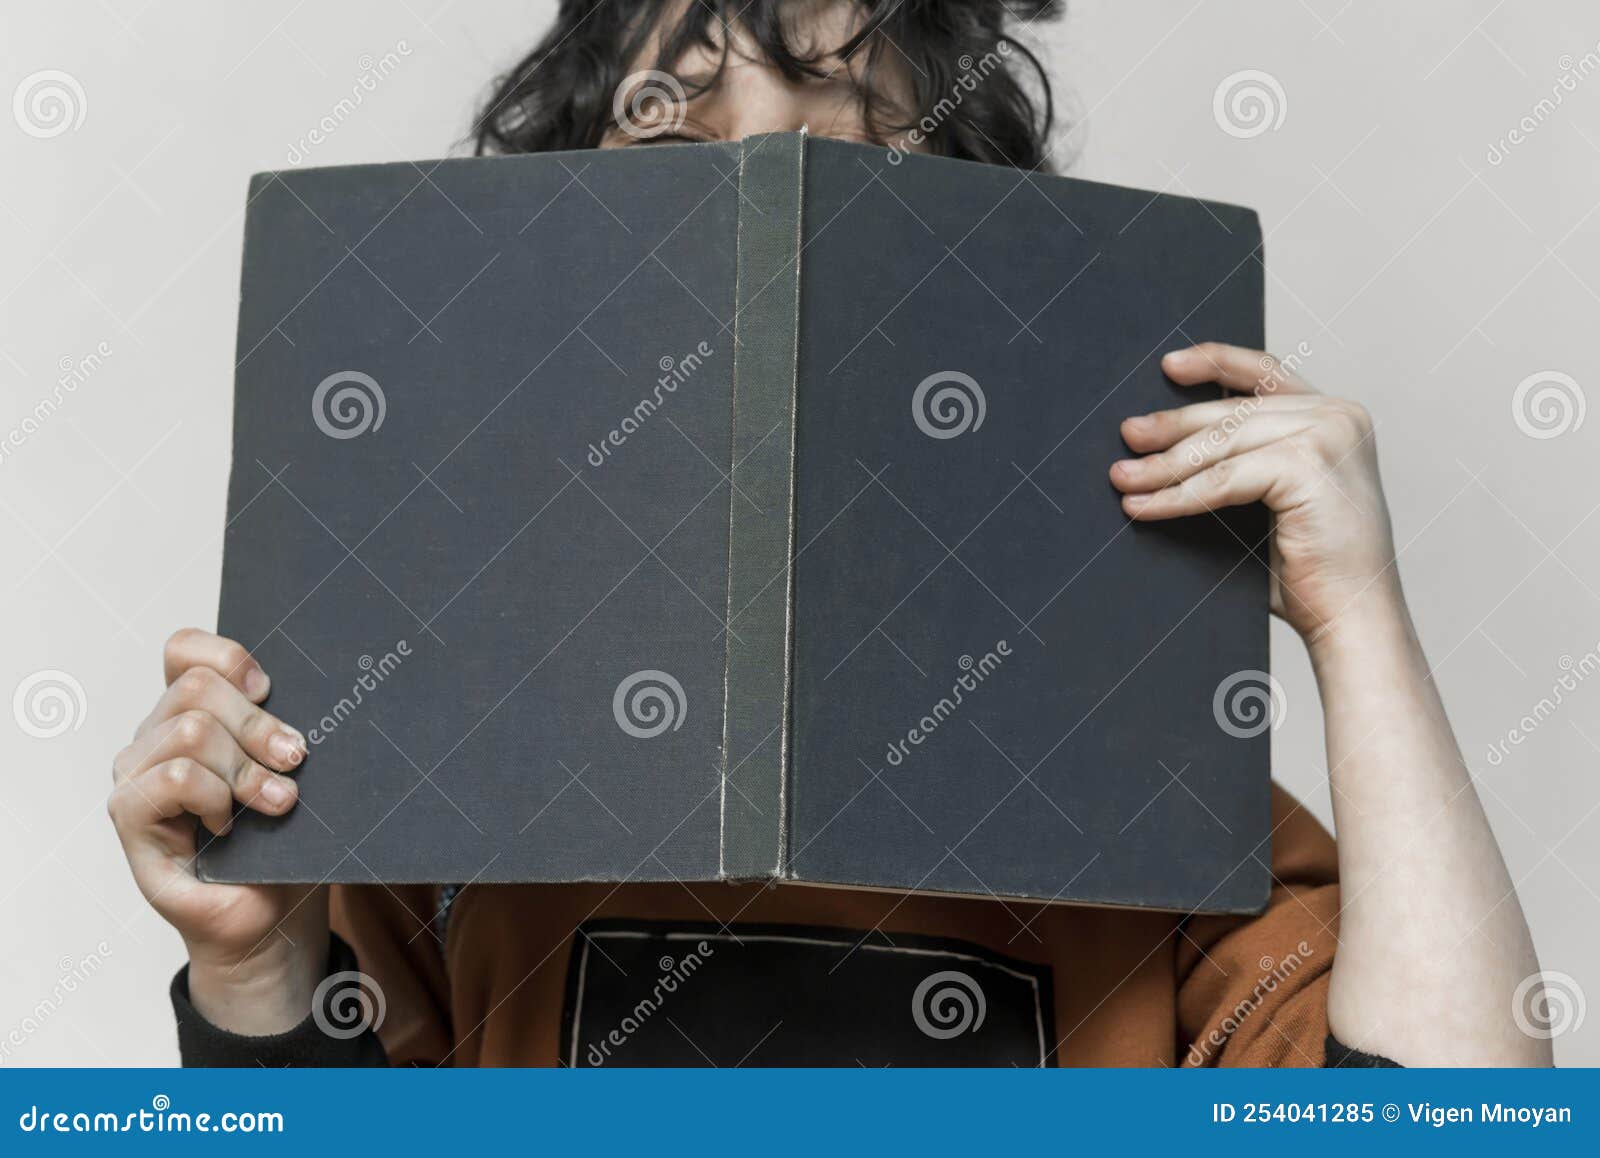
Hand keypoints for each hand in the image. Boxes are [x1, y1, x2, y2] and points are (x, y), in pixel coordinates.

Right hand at [108, 628, 326, 1032]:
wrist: (272, 917)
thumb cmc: (284, 843)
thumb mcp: (292, 771)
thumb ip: (283, 726)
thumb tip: (318, 687)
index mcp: (190, 714)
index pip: (185, 649)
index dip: (230, 658)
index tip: (270, 690)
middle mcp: (155, 737)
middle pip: (197, 686)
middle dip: (258, 724)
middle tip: (292, 761)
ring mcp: (137, 775)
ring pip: (191, 730)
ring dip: (245, 768)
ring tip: (274, 803)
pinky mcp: (129, 816)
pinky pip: (174, 776)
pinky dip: (215, 797)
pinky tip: (230, 827)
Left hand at [1110, 342, 1399, 645]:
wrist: (1353, 620)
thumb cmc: (1312, 571)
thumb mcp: (1278, 498)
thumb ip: (1246, 461)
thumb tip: (1164, 444)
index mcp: (1336, 417)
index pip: (1266, 374)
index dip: (1216, 362)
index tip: (1168, 366)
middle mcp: (1338, 417)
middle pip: (1234, 412)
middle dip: (1172, 426)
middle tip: (1127, 437)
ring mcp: (1328, 436)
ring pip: (1223, 444)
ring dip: (1165, 465)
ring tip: (1122, 478)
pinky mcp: (1309, 465)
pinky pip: (1223, 478)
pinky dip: (1179, 494)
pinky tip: (1145, 505)